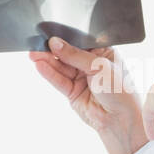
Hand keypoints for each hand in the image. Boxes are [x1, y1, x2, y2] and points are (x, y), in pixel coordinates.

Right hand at [28, 37, 148, 153]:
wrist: (121, 119)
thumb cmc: (120, 90)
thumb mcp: (99, 66)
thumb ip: (75, 55)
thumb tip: (55, 43)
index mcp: (102, 52)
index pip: (80, 41)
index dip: (65, 37)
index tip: (50, 33)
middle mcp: (91, 64)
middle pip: (67, 54)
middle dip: (52, 50)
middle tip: (36, 44)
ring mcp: (81, 78)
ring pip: (61, 67)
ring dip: (47, 61)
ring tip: (33, 55)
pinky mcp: (72, 92)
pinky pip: (59, 81)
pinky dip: (49, 74)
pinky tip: (40, 66)